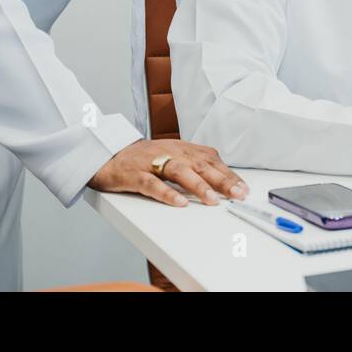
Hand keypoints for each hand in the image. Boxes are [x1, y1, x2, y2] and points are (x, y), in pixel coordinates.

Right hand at [89, 139, 247, 206]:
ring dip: (198, 186)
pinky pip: (152, 184)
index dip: (228, 174)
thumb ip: (194, 165)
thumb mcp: (172, 156)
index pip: (210, 159)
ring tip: (213, 200)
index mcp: (181, 148)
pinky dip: (166, 193)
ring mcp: (151, 163)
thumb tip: (222, 180)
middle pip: (199, 164)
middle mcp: (169, 152)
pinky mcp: (134, 175)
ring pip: (178, 171)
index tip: (243, 188)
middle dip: (221, 180)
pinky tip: (179, 203)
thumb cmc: (144, 158)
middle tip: (238, 194)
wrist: (107, 153)